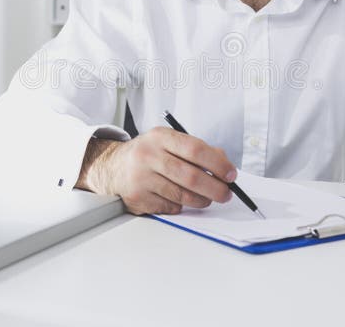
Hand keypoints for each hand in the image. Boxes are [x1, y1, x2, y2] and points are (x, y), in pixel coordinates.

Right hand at [78, 127, 235, 214]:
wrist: (113, 167)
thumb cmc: (148, 154)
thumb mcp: (168, 142)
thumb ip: (196, 149)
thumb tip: (224, 164)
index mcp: (160, 137)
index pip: (195, 149)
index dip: (217, 163)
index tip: (230, 174)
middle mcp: (148, 156)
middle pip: (191, 176)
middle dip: (215, 188)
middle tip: (226, 194)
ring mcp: (141, 178)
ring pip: (182, 196)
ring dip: (201, 200)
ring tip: (207, 198)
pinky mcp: (138, 198)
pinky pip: (170, 207)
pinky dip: (181, 206)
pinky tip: (179, 199)